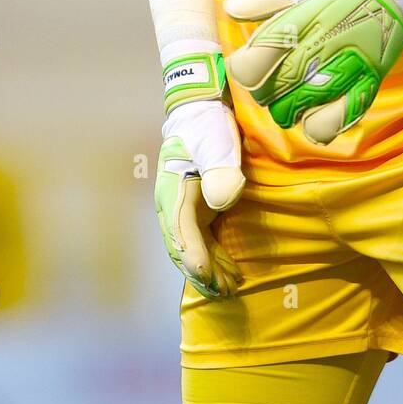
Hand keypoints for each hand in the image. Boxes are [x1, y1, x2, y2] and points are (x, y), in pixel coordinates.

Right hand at [154, 96, 245, 299]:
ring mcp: (183, 210)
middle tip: (225, 292)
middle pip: (182, 249)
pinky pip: (202, 242)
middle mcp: (171, 206)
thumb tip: (221, 201)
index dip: (193, 257)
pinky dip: (214, 259)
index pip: (180, 232)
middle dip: (202, 273)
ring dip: (210, 271)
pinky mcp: (196, 209)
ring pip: (192, 250)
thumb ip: (219, 168)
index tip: (206, 275)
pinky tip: (231, 272)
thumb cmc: (207, 125)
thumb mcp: (216, 142)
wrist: (201, 110)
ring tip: (231, 289)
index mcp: (172, 192)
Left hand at [222, 0, 402, 146]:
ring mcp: (344, 70)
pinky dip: (315, 124)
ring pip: (293, 111)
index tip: (251, 64)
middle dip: (264, 90)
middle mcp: (320, 46)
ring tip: (293, 94)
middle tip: (274, 79)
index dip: (244, 70)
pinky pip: (328, 125)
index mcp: (300, 19)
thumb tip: (231, 9)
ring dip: (285, 107)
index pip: (252, 64)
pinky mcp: (365, 88)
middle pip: (269, 92)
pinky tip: (316, 110)